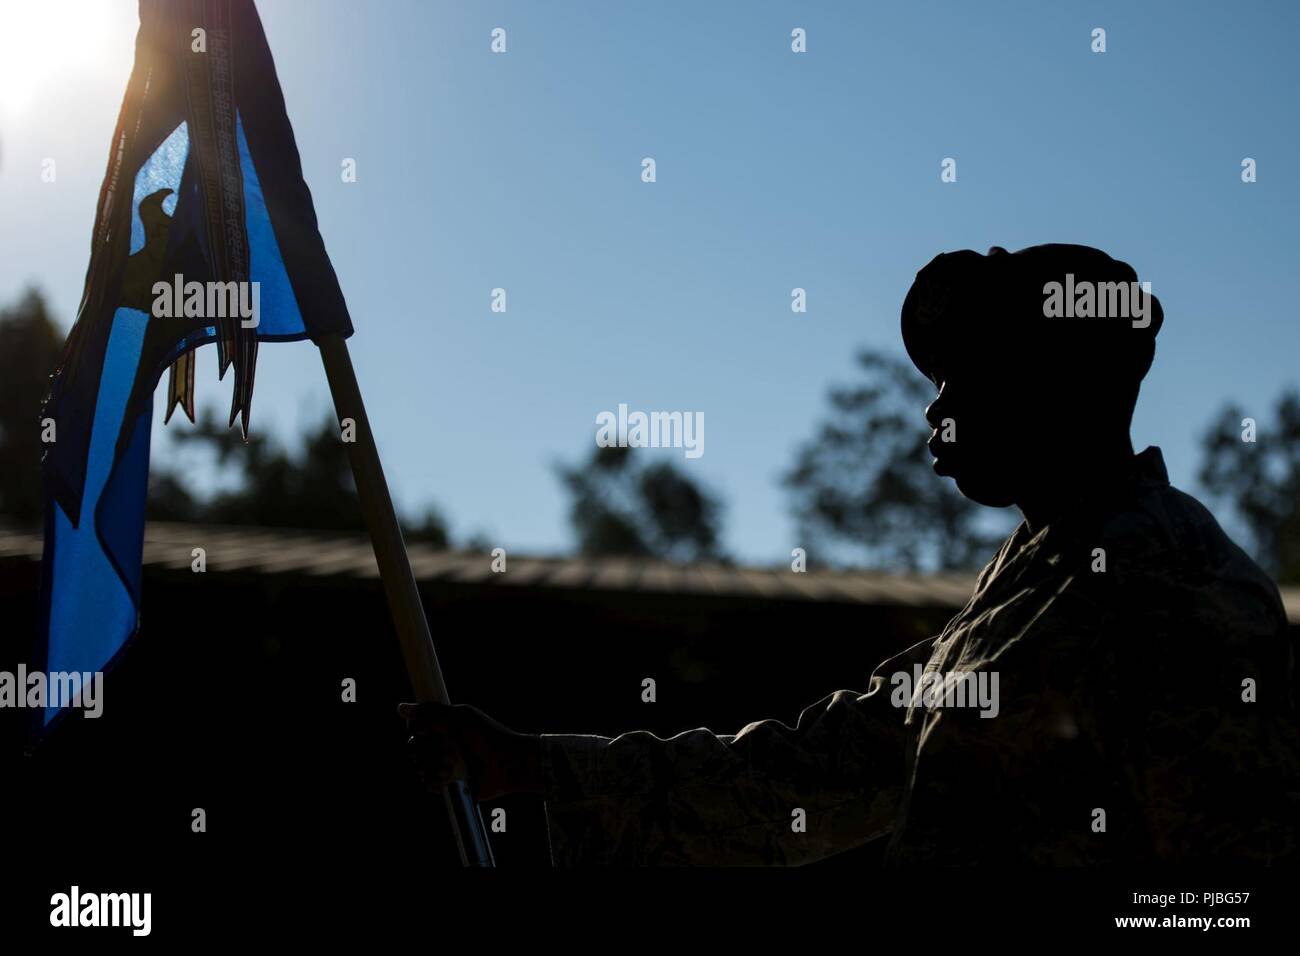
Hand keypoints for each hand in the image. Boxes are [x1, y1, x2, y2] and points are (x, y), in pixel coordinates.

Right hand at [398, 701, 542, 800]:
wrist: (508, 764)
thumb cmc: (487, 736)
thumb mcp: (459, 719)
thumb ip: (430, 713)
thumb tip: (400, 707)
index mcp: (445, 726)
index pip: (415, 728)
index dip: (416, 732)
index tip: (425, 733)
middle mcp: (443, 745)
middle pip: (415, 748)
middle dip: (426, 751)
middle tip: (447, 750)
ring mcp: (445, 765)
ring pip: (420, 767)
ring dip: (433, 766)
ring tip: (451, 766)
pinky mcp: (450, 784)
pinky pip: (428, 784)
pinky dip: (435, 782)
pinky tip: (448, 778)